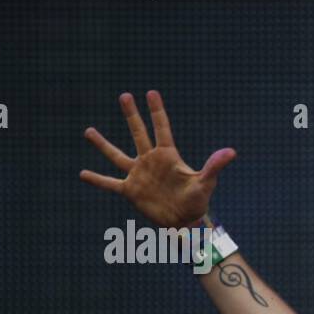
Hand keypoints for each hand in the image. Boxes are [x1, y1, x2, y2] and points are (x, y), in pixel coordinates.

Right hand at [80, 91, 235, 227]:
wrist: (185, 222)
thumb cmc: (197, 201)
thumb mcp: (206, 182)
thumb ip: (214, 166)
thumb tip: (231, 152)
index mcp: (168, 156)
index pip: (162, 128)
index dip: (157, 111)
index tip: (151, 92)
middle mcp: (150, 161)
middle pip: (138, 133)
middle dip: (131, 115)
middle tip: (124, 96)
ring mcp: (138, 174)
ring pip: (117, 155)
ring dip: (103, 144)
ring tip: (88, 131)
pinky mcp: (130, 190)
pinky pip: (110, 183)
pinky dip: (97, 180)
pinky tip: (82, 174)